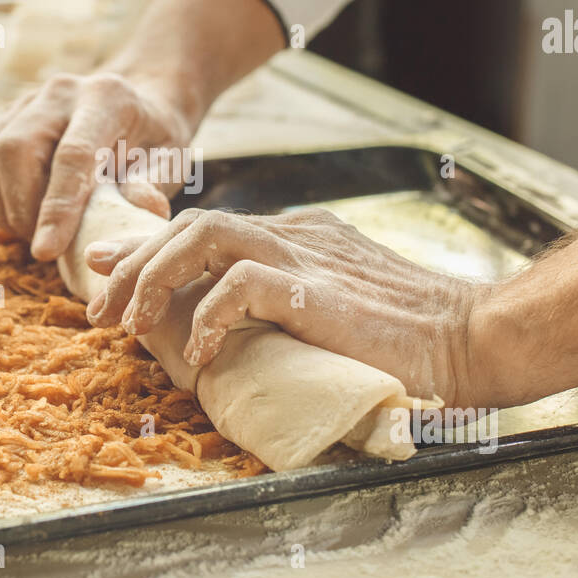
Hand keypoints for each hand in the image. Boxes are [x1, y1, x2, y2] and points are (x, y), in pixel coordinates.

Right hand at [0, 72, 192, 260]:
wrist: (135, 105)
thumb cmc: (154, 140)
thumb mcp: (170, 160)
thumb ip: (154, 182)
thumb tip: (142, 207)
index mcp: (106, 97)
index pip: (72, 154)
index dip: (56, 207)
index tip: (46, 251)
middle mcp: (59, 92)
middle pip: (15, 148)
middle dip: (21, 208)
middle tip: (42, 245)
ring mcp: (25, 102)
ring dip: (3, 206)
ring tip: (32, 233)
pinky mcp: (4, 119)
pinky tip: (19, 216)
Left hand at [83, 207, 481, 407]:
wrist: (476, 339)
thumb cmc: (412, 338)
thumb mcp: (338, 305)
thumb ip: (291, 299)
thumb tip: (240, 320)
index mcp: (298, 235)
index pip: (207, 225)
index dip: (148, 244)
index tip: (107, 266)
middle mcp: (294, 234)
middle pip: (190, 224)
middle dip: (134, 263)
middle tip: (101, 309)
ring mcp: (304, 256)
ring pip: (202, 236)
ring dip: (153, 279)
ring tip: (130, 326)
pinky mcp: (313, 288)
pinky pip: (236, 286)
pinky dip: (204, 317)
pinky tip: (196, 354)